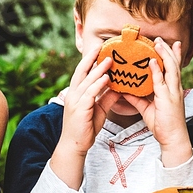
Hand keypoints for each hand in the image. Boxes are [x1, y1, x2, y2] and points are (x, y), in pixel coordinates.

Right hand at [57, 41, 115, 156]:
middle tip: (102, 47)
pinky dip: (98, 84)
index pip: (82, 72)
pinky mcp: (79, 109)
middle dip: (91, 58)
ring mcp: (75, 101)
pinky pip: (90, 93)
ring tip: (109, 60)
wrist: (75, 145)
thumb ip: (107, 97)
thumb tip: (119, 88)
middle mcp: (73, 94)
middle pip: (82, 71)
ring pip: (87, 81)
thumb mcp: (99, 109)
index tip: (99, 50)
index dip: (90, 60)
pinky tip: (107, 78)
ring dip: (98, 69)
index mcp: (76, 93)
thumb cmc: (86, 128)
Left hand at [123, 39, 192, 162]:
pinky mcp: (168, 99)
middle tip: (160, 39)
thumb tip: (124, 91)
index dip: (171, 56)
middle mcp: (175, 88)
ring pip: (171, 68)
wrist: (172, 139)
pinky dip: (157, 70)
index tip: (169, 44)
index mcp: (172, 89)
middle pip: (174, 64)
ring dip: (165, 54)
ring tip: (158, 43)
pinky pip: (162, 81)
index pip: (172, 68)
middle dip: (168, 50)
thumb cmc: (162, 125)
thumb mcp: (146, 108)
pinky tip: (152, 61)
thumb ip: (136, 98)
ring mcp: (173, 92)